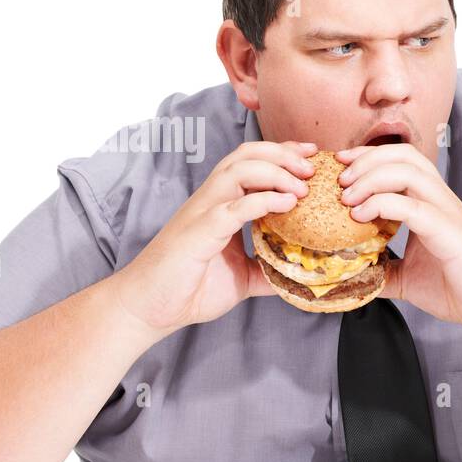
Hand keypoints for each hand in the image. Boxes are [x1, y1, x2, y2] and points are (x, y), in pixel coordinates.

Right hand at [109, 140, 318, 337]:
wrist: (149, 308)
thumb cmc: (189, 289)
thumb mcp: (242, 278)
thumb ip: (268, 270)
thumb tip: (300, 275)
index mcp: (220, 204)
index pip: (251, 163)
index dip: (281, 153)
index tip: (311, 155)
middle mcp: (210, 201)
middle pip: (246, 155)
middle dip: (283, 154)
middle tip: (312, 166)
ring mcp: (203, 213)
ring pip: (238, 170)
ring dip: (275, 172)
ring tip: (303, 187)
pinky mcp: (199, 232)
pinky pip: (233, 207)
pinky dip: (263, 200)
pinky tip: (287, 204)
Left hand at [335, 143, 461, 335]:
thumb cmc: (460, 289)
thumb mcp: (408, 279)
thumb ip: (382, 271)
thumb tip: (351, 276)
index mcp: (431, 203)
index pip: (400, 161)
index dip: (368, 157)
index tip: (340, 169)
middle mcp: (439, 199)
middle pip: (403, 154)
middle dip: (365, 159)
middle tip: (340, 181)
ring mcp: (445, 211)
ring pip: (407, 170)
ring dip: (370, 177)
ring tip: (348, 198)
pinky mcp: (446, 230)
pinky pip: (410, 204)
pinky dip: (380, 204)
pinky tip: (361, 217)